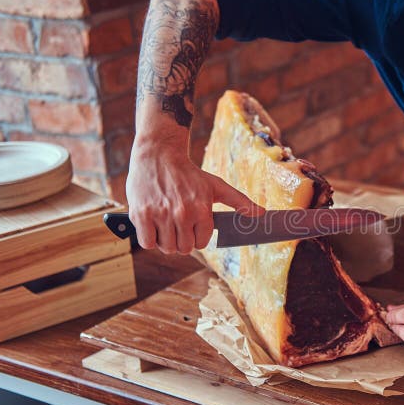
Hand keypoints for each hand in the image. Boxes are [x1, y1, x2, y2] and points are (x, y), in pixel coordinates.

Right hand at [126, 141, 263, 254]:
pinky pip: (147, 243)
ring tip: (165, 224)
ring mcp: (160, 214)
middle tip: (178, 226)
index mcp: (202, 209)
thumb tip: (262, 213)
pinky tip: (153, 225)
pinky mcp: (141, 214)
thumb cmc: (190, 174)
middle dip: (181, 241)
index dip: (197, 237)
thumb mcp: (217, 186)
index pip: (201, 243)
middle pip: (183, 248)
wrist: (159, 155)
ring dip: (165, 241)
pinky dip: (149, 239)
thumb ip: (239, 201)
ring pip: (166, 248)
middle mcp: (182, 213)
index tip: (192, 226)